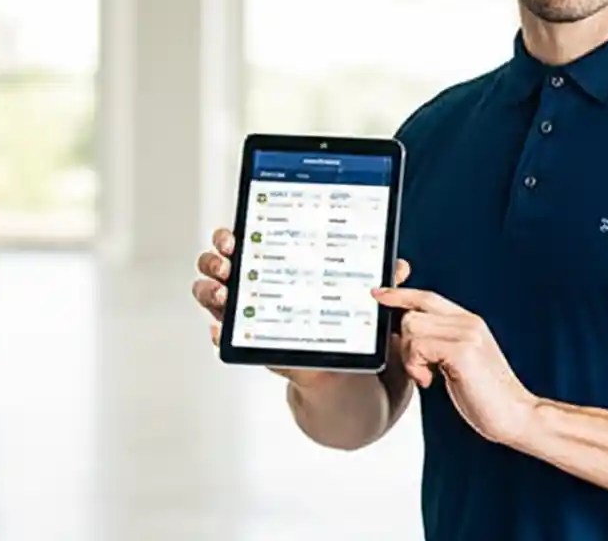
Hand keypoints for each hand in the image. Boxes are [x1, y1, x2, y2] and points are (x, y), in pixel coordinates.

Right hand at [192, 228, 411, 389]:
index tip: (235, 234)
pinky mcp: (253, 344)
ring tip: (224, 292)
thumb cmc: (345, 322)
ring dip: (210, 290)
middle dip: (215, 258)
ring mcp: (250, 314)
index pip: (247, 239)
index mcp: (280, 262)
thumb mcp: (360, 298)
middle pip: (220, 263)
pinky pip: (227, 338)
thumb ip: (378, 279)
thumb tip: (398, 265)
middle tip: (228, 262)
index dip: (232, 234)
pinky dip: (220, 333)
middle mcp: (257, 285)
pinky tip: (222, 330)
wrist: (342, 372)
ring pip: (213, 295)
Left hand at [373, 286, 537, 445]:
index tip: (379, 294)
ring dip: (409, 357)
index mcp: (468, 322)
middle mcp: (468, 322)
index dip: (400, 293)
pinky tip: (430, 381)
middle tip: (418, 368)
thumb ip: (438, 344)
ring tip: (426, 376)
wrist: (516, 415)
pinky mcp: (462, 351)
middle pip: (413, 312)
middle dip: (404, 342)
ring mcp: (467, 334)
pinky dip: (415, 366)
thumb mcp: (458, 362)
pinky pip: (417, 346)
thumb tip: (403, 336)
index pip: (427, 296)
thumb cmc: (485, 395)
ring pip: (411, 327)